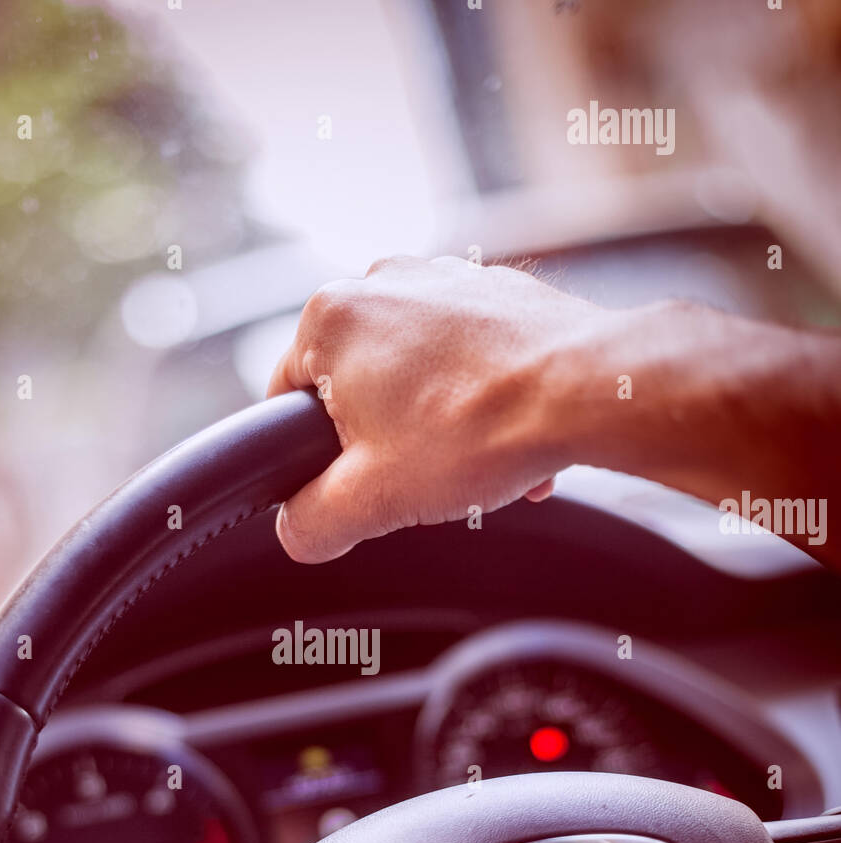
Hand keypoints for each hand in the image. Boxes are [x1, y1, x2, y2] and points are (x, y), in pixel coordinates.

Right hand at [266, 255, 613, 562]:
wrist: (587, 392)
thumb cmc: (481, 429)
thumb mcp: (372, 501)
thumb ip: (312, 522)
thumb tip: (297, 531)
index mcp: (330, 318)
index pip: (287, 397)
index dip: (314, 454)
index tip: (353, 481)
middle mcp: (382, 282)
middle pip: (358, 389)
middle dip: (388, 442)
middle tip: (422, 477)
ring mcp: (442, 279)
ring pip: (415, 375)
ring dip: (438, 426)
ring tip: (473, 462)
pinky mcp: (494, 291)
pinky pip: (466, 356)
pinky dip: (478, 400)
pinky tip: (506, 439)